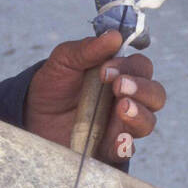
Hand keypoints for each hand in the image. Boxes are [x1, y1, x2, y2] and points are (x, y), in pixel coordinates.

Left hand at [24, 29, 165, 164]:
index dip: (131, 67)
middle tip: (118, 86)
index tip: (106, 69)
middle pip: (155, 95)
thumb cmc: (53, 85)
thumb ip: (86, 49)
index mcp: (121, 75)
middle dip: (142, 89)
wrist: (31, 114)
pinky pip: (125, 151)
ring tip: (122, 108)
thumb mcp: (63, 61)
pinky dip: (124, 145)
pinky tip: (118, 139)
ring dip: (139, 114)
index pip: (142, 68)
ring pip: (147, 122)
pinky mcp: (107, 149)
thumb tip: (114, 36)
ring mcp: (120, 125)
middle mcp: (127, 100)